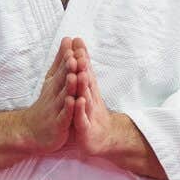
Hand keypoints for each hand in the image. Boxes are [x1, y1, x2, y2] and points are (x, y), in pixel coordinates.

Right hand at [20, 36, 77, 152]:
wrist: (31, 131)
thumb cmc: (46, 104)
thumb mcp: (52, 79)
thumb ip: (60, 60)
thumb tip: (67, 39)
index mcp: (55, 83)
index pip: (62, 67)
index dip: (68, 56)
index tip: (73, 43)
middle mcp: (55, 94)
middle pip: (63, 79)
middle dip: (69, 68)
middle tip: (75, 55)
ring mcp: (56, 109)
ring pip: (64, 96)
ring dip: (69, 86)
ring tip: (75, 75)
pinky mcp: (59, 124)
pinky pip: (65, 116)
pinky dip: (69, 109)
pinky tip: (73, 102)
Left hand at [69, 37, 115, 155]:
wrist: (102, 138)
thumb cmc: (91, 112)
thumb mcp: (87, 89)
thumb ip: (83, 69)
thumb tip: (79, 48)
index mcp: (88, 89)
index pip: (85, 70)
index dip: (81, 56)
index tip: (77, 41)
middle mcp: (90, 98)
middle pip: (87, 81)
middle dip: (83, 67)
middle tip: (80, 53)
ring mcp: (88, 113)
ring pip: (85, 97)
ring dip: (83, 86)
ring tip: (80, 74)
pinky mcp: (85, 128)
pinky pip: (81, 118)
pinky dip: (80, 110)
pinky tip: (78, 102)